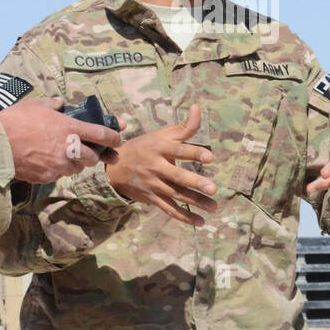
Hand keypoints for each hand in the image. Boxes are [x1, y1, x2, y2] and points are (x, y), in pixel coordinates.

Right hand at [0, 98, 124, 183]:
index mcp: (69, 128)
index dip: (113, 137)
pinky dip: (57, 170)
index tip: (119, 139)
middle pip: (92, 157)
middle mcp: (68, 148)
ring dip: (75, 164)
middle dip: (95, 156)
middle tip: (93, 154)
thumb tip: (60, 102)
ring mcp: (58, 165)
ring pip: (76, 168)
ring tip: (66, 157)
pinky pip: (58, 175)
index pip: (101, 134)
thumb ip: (52, 104)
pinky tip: (47, 163)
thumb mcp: (35, 105)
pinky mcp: (47, 177)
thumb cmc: (15, 121)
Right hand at [106, 105, 217, 225]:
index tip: (210, 158)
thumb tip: (198, 108)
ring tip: (214, 207)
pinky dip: (184, 217)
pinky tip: (200, 222)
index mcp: (160, 148)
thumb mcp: (162, 134)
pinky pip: (169, 209)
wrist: (116, 167)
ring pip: (176, 195)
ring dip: (195, 202)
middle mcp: (156, 166)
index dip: (194, 153)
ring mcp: (153, 184)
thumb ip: (184, 126)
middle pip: (177, 176)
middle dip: (195, 183)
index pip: (179, 150)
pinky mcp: (152, 198)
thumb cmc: (146, 147)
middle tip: (213, 188)